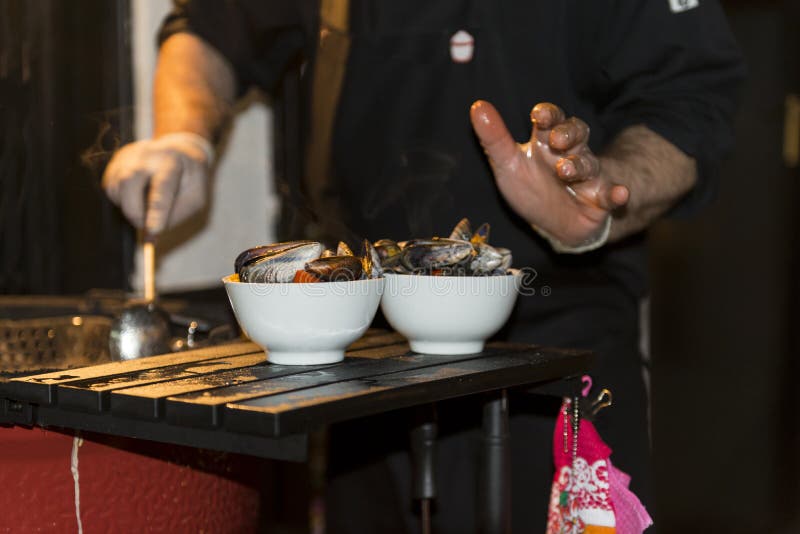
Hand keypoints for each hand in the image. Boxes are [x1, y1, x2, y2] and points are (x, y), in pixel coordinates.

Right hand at [102, 132, 213, 235]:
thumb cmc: (190, 179)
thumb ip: (177, 216)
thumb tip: (151, 236)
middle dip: (133, 211)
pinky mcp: (117, 161)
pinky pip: (111, 188)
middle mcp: (148, 153)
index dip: (157, 210)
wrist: (181, 151)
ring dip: (129, 207)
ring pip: (116, 188)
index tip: (153, 230)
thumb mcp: (196, 197)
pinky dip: (122, 200)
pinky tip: (138, 195)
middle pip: (129, 181)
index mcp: (173, 161)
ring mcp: (129, 155)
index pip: (163, 186)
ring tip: (147, 204)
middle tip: (144, 226)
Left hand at [470, 100, 628, 250]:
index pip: (551, 119)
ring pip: (589, 163)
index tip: (537, 115)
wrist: (555, 224)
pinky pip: (612, 194)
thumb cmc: (532, 187)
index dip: (548, 115)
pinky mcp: (601, 199)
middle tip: (555, 139)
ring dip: (578, 164)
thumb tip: (477, 105)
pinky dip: (617, 193)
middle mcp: (570, 153)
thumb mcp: (507, 164)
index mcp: (546, 142)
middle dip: (568, 133)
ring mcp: (588, 176)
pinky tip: (621, 194)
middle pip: (577, 133)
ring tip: (564, 170)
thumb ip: (494, 138)